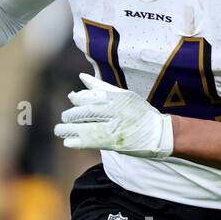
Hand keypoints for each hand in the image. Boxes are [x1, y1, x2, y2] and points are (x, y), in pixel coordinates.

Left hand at [54, 72, 173, 157]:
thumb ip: (101, 88)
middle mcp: (115, 111)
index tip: (72, 100)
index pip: (90, 97)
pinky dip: (78, 141)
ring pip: (85, 126)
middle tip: (64, 118)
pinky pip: (92, 141)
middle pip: (85, 112)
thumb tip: (81, 77)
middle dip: (71, 116)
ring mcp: (114, 127)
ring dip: (69, 129)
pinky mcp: (114, 142)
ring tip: (60, 130)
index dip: (78, 99)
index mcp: (116, 98)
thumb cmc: (140, 113)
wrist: (160, 133)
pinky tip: (68, 142)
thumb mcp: (123, 95)